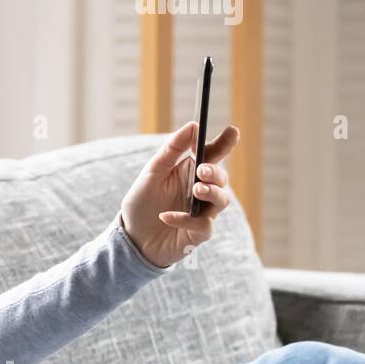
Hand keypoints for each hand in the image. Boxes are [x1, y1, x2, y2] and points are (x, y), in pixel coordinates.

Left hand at [119, 121, 240, 267]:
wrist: (132, 237)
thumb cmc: (142, 203)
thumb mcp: (152, 172)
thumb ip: (172, 150)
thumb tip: (192, 126)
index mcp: (190, 173)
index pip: (212, 156)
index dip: (225, 143)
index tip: (232, 131)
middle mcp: (200, 191)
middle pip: (221, 178)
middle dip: (215, 172)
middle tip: (202, 170)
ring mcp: (203, 212)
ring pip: (222, 200)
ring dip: (211, 193)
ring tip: (196, 189)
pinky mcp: (198, 232)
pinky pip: (203, 224)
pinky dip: (185, 219)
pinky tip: (165, 216)